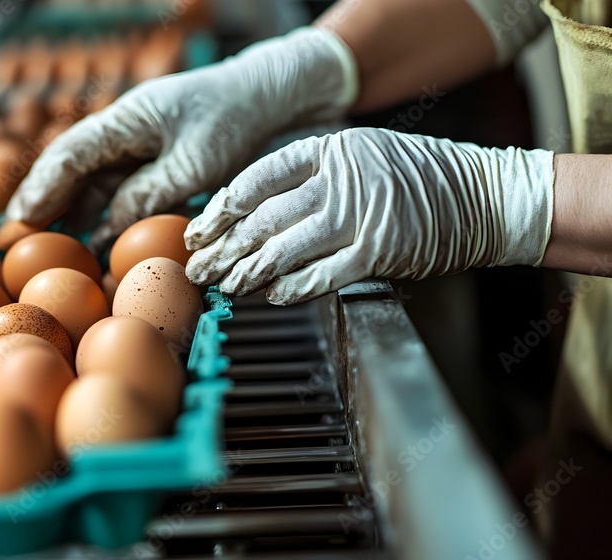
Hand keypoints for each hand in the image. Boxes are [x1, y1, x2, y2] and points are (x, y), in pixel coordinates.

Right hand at [5, 27, 358, 248]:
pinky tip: (97, 239)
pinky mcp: (156, 160)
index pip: (71, 153)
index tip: (23, 218)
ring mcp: (140, 144)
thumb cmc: (238, 120)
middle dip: (47, 201)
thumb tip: (109, 225)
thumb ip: (149, 193)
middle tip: (19, 236)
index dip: (43, 186)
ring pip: (95, 181)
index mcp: (128, 118)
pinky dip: (108, 213)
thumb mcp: (195, 163)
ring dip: (75, 212)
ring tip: (52, 246)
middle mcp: (126, 129)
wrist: (275, 97)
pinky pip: (122, 188)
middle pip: (73, 167)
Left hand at [184, 128, 554, 304]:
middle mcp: (340, 179)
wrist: (481, 196)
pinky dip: (290, 289)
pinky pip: (320, 275)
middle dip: (223, 248)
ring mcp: (358, 216)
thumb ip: (309, 179)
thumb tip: (249, 214)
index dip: (220, 209)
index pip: (256, 180)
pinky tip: (269, 296)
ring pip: (283, 248)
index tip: (198, 230)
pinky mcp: (377, 252)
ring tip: (225, 286)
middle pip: (262, 218)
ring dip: (247, 272)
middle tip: (199, 268)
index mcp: (329, 150)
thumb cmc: (414, 178)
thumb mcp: (357, 157)